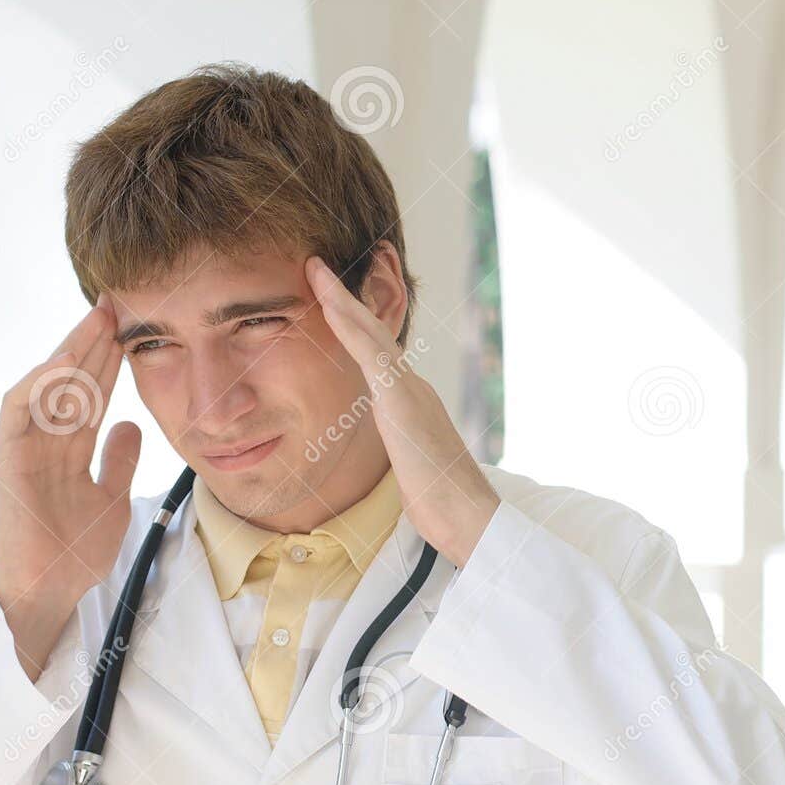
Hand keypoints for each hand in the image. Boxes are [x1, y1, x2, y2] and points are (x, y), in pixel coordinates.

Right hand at [0, 295, 138, 677]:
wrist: (49, 590)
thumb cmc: (75, 551)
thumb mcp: (111, 497)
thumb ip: (119, 460)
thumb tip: (132, 424)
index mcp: (66, 448)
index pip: (90, 394)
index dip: (110, 362)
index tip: (135, 330)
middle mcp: (42, 440)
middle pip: (70, 382)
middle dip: (93, 343)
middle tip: (119, 306)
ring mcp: (22, 446)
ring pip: (47, 386)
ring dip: (71, 352)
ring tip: (98, 321)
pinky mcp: (5, 457)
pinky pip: (18, 408)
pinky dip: (40, 383)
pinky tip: (66, 360)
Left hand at [305, 256, 498, 566]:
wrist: (469, 517)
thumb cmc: (443, 505)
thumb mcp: (411, 470)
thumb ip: (399, 451)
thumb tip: (392, 453)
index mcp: (412, 403)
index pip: (376, 355)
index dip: (352, 326)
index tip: (330, 301)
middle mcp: (412, 388)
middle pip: (373, 334)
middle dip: (343, 298)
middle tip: (317, 267)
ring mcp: (409, 391)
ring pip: (370, 335)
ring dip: (340, 300)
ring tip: (315, 270)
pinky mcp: (403, 402)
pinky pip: (371, 355)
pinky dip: (350, 326)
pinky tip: (330, 304)